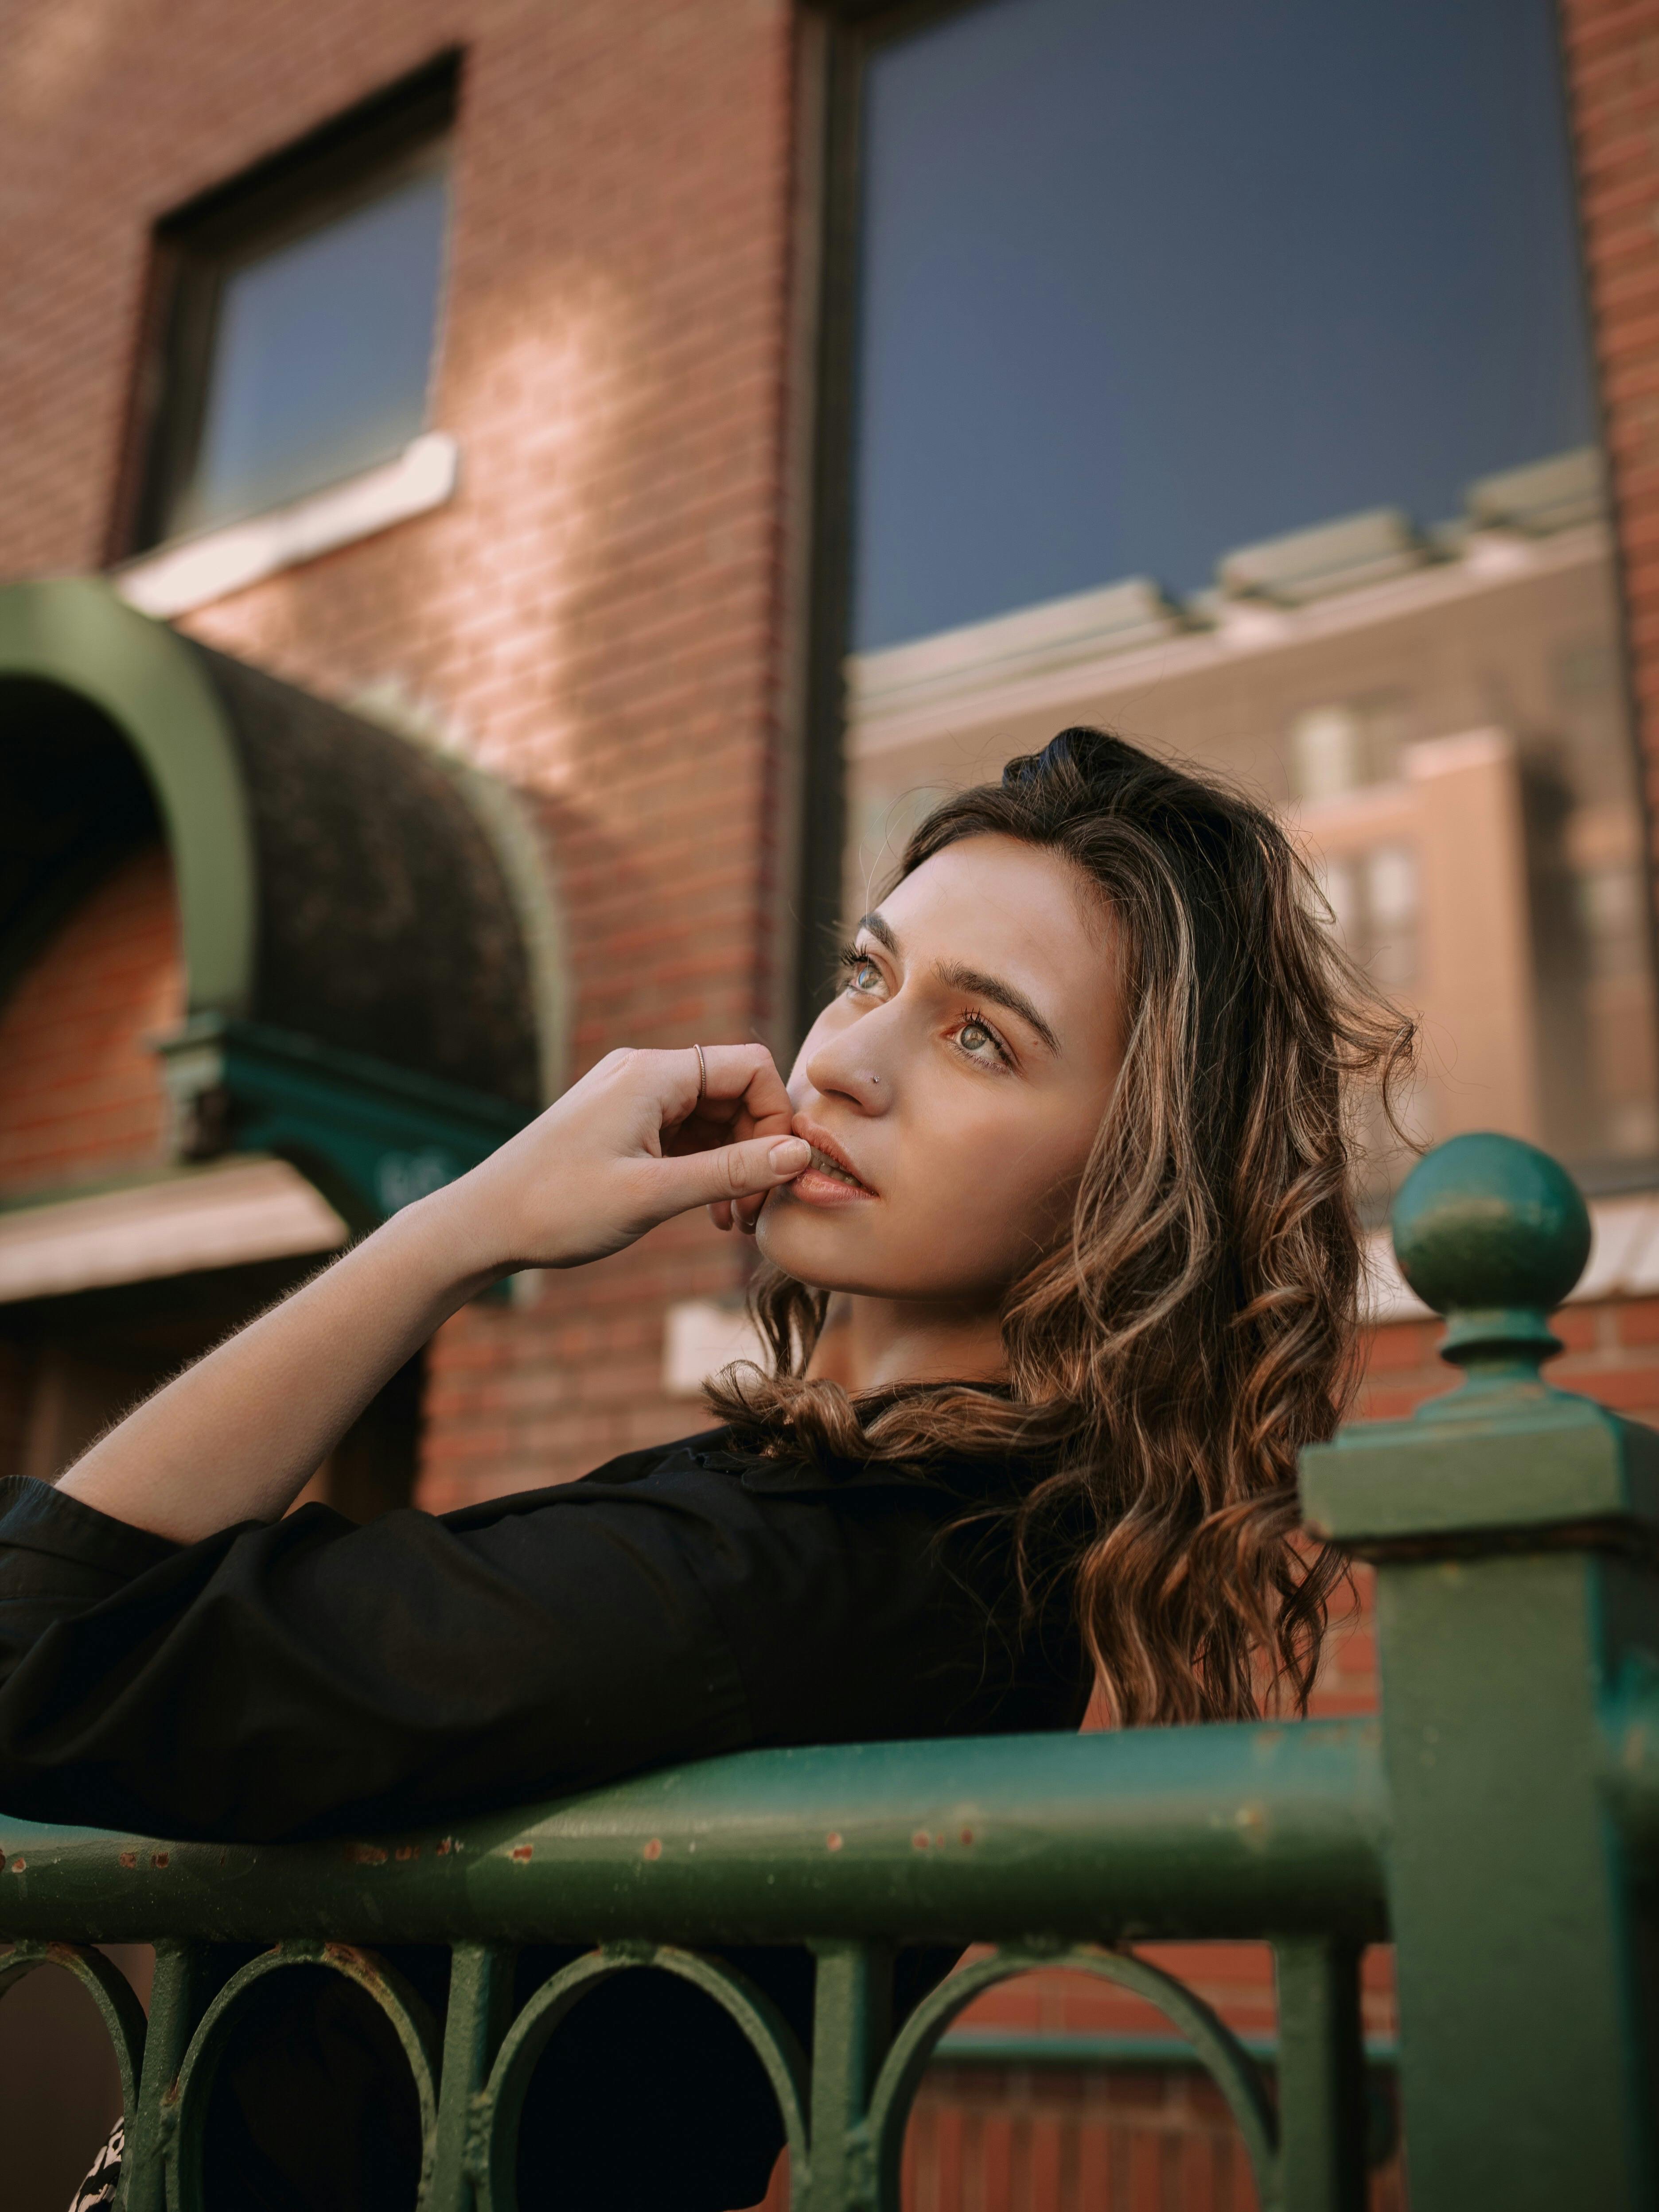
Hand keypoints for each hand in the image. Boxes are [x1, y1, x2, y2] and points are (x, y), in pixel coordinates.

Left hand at [433, 1044, 809, 1271]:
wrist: (482, 1224)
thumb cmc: (558, 1208)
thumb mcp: (653, 1194)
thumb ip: (731, 1172)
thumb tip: (799, 1154)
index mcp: (652, 1074)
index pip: (750, 1067)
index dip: (775, 1118)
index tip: (775, 1176)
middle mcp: (643, 1073)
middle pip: (734, 1092)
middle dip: (755, 1148)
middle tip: (752, 1212)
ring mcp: (629, 1097)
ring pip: (710, 1117)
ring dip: (731, 1164)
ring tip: (731, 1221)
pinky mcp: (619, 1122)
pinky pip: (682, 1133)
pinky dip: (702, 1167)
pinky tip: (706, 1212)